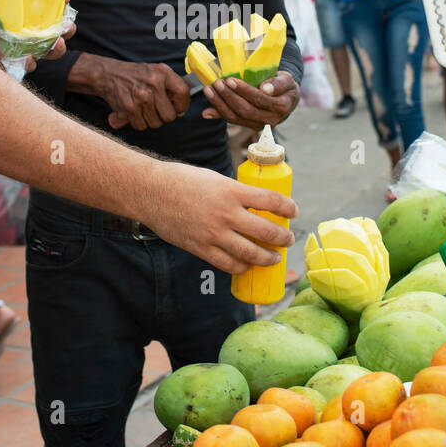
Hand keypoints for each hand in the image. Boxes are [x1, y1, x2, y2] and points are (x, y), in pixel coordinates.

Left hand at [0, 0, 71, 71]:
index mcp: (29, 13)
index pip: (52, 6)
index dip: (62, 1)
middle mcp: (33, 31)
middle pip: (59, 31)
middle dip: (68, 28)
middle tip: (67, 26)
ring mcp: (27, 47)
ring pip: (51, 50)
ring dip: (58, 48)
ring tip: (57, 44)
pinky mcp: (18, 62)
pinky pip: (30, 64)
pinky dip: (31, 61)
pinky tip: (28, 58)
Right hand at [93, 56, 190, 130]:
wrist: (108, 74)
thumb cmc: (135, 75)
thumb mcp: (156, 72)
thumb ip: (171, 86)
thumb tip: (181, 109)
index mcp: (162, 73)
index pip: (183, 92)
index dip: (183, 104)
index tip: (178, 108)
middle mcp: (153, 85)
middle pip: (170, 116)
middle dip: (164, 116)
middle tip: (157, 109)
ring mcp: (141, 97)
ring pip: (156, 123)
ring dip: (150, 120)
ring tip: (144, 108)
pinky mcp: (130, 108)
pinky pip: (141, 126)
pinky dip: (138, 122)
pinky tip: (134, 112)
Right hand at [142, 163, 296, 273]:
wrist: (151, 191)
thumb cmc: (182, 180)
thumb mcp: (215, 179)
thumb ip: (235, 193)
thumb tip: (256, 204)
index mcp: (231, 191)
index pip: (271, 201)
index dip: (288, 208)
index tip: (294, 211)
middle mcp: (226, 214)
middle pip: (266, 232)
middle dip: (283, 238)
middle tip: (287, 239)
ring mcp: (213, 234)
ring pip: (251, 254)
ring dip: (268, 258)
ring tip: (274, 257)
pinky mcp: (201, 248)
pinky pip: (228, 264)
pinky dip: (242, 267)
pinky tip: (247, 265)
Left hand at [203, 71, 298, 129]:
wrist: (286, 99)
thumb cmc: (285, 86)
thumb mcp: (287, 80)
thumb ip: (278, 83)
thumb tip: (265, 89)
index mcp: (282, 107)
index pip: (260, 99)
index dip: (244, 91)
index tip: (231, 80)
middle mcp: (271, 120)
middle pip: (246, 110)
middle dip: (229, 96)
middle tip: (217, 82)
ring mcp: (259, 125)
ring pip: (236, 117)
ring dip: (220, 104)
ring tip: (209, 90)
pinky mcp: (250, 126)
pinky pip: (233, 120)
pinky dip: (219, 114)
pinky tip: (207, 111)